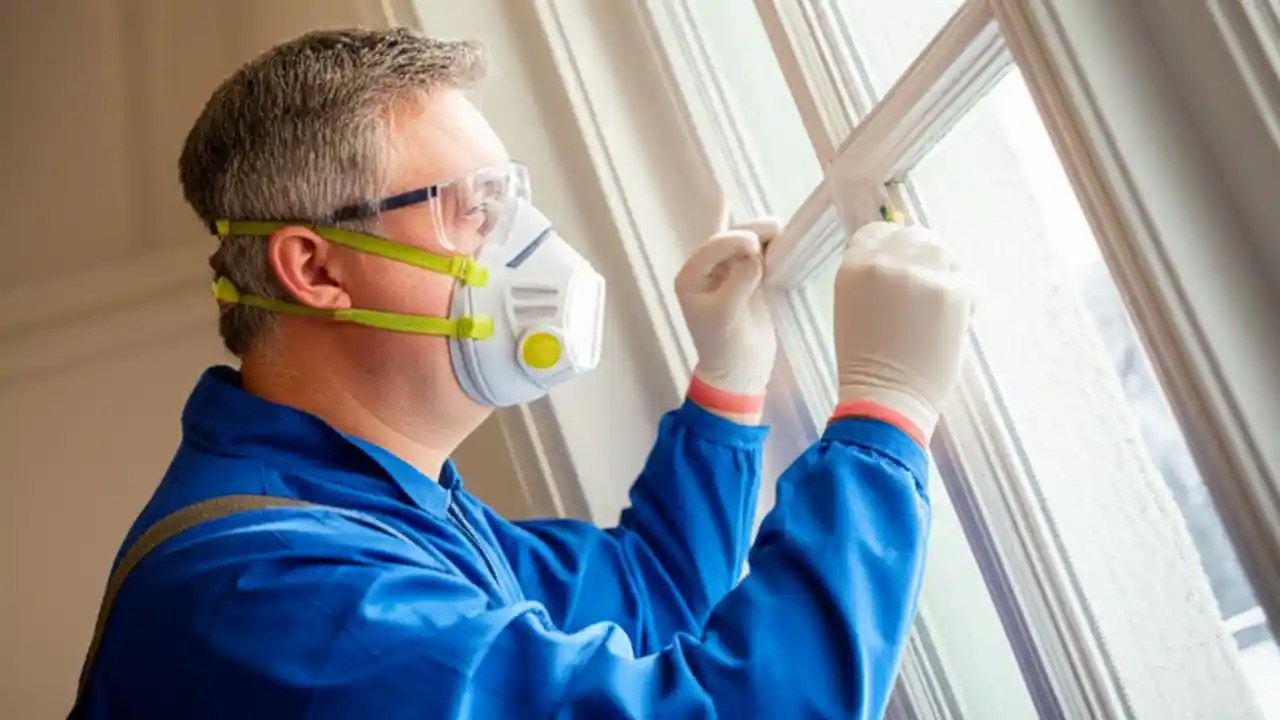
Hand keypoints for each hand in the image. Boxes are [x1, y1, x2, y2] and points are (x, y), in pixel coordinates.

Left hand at [675, 215, 780, 419]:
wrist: (742, 371)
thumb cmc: (727, 346)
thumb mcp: (728, 313)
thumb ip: (739, 280)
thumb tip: (755, 256)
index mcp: (691, 278)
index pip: (711, 248)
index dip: (733, 240)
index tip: (755, 246)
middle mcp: (707, 271)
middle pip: (729, 239)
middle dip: (750, 231)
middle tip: (775, 230)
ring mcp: (728, 273)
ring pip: (745, 243)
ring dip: (762, 235)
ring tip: (780, 233)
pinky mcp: (748, 279)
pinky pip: (758, 255)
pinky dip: (769, 247)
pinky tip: (780, 240)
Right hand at [833, 221, 971, 444]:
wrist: (885, 398)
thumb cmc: (864, 363)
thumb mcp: (852, 307)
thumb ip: (873, 278)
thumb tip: (905, 260)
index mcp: (854, 265)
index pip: (881, 231)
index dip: (896, 246)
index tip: (906, 266)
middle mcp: (886, 262)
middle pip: (918, 237)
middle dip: (926, 259)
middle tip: (929, 293)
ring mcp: (921, 274)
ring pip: (946, 255)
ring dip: (948, 276)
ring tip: (942, 310)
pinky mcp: (952, 291)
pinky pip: (968, 282)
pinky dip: (967, 301)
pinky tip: (954, 325)